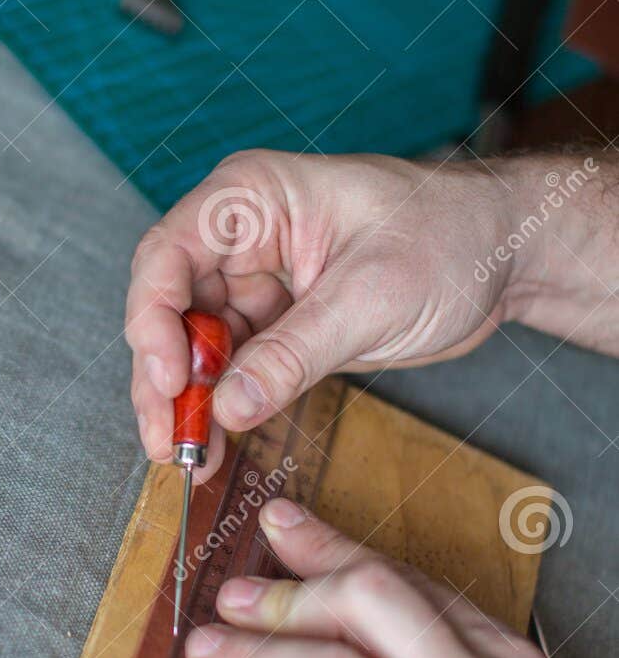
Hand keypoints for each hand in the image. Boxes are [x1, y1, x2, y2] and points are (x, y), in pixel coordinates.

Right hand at [127, 149, 521, 479]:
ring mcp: (256, 284)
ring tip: (187, 458)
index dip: (153, 320)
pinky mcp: (278, 327)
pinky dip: (222, 409)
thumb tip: (228, 406)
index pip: (167, 256)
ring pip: (193, 349)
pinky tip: (214, 447)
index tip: (168, 380)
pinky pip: (233, 372)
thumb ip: (295, 352)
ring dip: (187, 404)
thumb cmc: (449, 235)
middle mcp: (240, 239)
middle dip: (162, 378)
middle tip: (167, 440)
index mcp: (250, 199)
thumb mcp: (370, 296)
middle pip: (169, 310)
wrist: (504, 253)